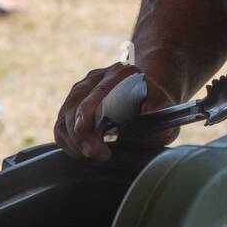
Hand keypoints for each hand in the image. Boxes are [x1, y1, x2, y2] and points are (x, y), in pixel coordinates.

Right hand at [54, 63, 178, 162]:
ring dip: (74, 141)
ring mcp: (82, 88)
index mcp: (123, 72)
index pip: (99, 92)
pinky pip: (60, 125)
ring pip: (65, 116)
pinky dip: (67, 141)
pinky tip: (83, 150)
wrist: (149, 102)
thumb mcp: (166, 110)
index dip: (90, 114)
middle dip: (82, 134)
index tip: (90, 136)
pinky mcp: (72, 103)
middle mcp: (99, 76)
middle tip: (95, 154)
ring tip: (93, 154)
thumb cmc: (158, 109)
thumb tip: (146, 110)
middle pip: (77, 104)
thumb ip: (160, 111)